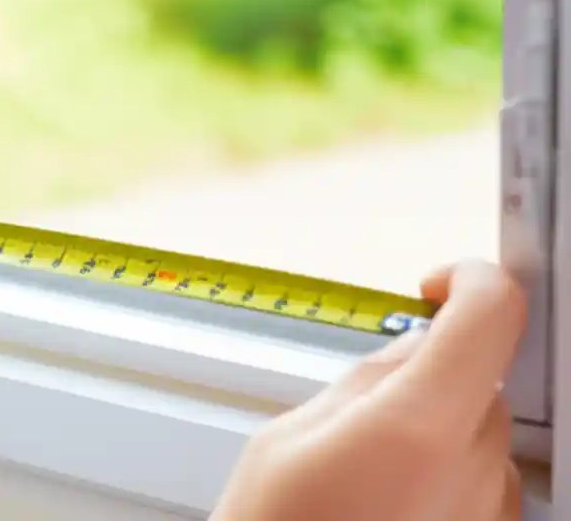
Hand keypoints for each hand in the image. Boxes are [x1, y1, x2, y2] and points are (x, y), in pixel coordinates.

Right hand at [211, 260, 526, 520]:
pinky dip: (444, 472)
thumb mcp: (285, 439)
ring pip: (482, 429)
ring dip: (437, 425)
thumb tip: (410, 350)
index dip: (470, 280)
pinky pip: (482, 481)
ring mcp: (489, 514)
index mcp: (419, 427)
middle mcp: (475, 471)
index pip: (492, 314)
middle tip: (363, 401)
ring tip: (363, 469)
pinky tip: (384, 501)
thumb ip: (361, 383)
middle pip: (482, 376)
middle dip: (431, 369)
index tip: (438, 284)